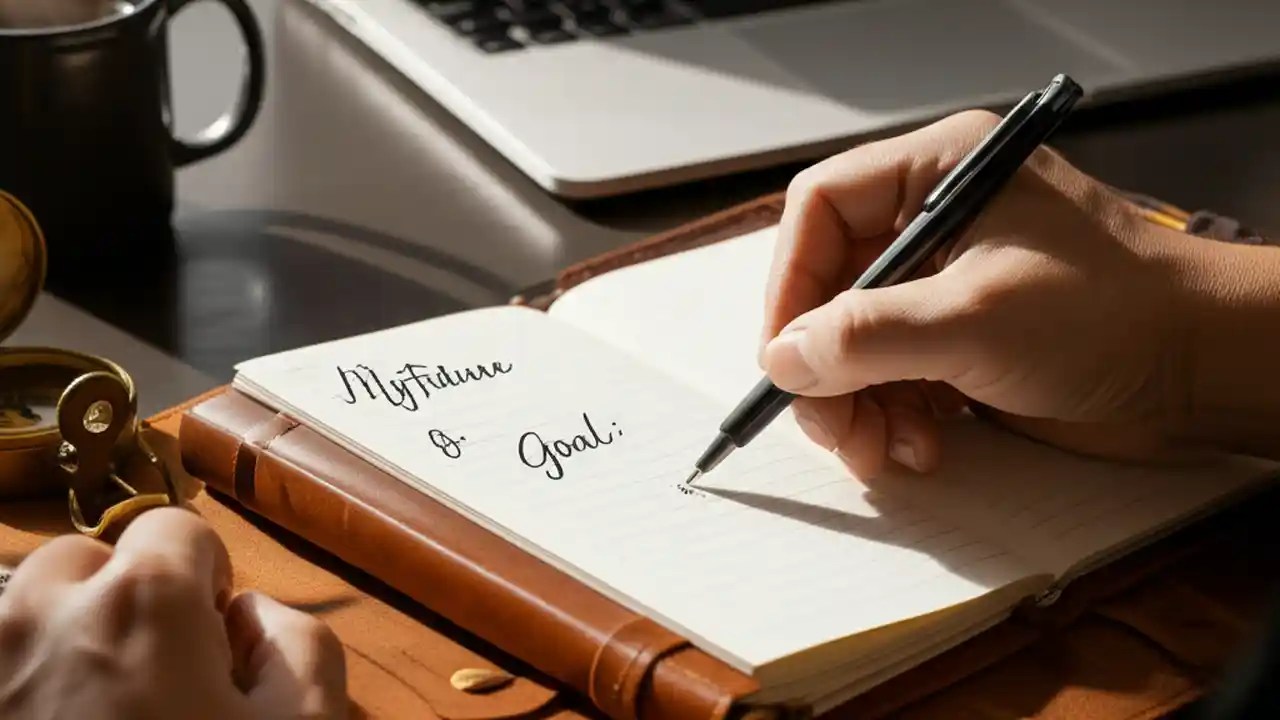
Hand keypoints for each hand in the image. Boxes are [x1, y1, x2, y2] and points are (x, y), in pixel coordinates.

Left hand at [0, 507, 346, 718]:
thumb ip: (301, 645)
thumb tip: (254, 617)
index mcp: (145, 599)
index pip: (177, 530)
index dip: (207, 579)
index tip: (213, 637)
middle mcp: (47, 614)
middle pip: (89, 559)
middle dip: (125, 598)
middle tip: (157, 670)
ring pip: (31, 608)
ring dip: (68, 634)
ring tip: (107, 699)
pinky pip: (8, 659)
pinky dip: (33, 677)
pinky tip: (68, 717)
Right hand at [759, 109, 1241, 476]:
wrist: (1204, 371)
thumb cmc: (1112, 315)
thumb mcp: (974, 319)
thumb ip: (866, 336)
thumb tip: (782, 360)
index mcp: (937, 175)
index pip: (821, 210)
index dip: (790, 284)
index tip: (784, 356)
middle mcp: (935, 222)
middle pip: (831, 286)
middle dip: (826, 364)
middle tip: (832, 426)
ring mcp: (948, 284)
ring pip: (856, 340)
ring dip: (857, 402)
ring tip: (883, 449)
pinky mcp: (963, 339)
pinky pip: (894, 374)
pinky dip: (893, 416)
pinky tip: (922, 446)